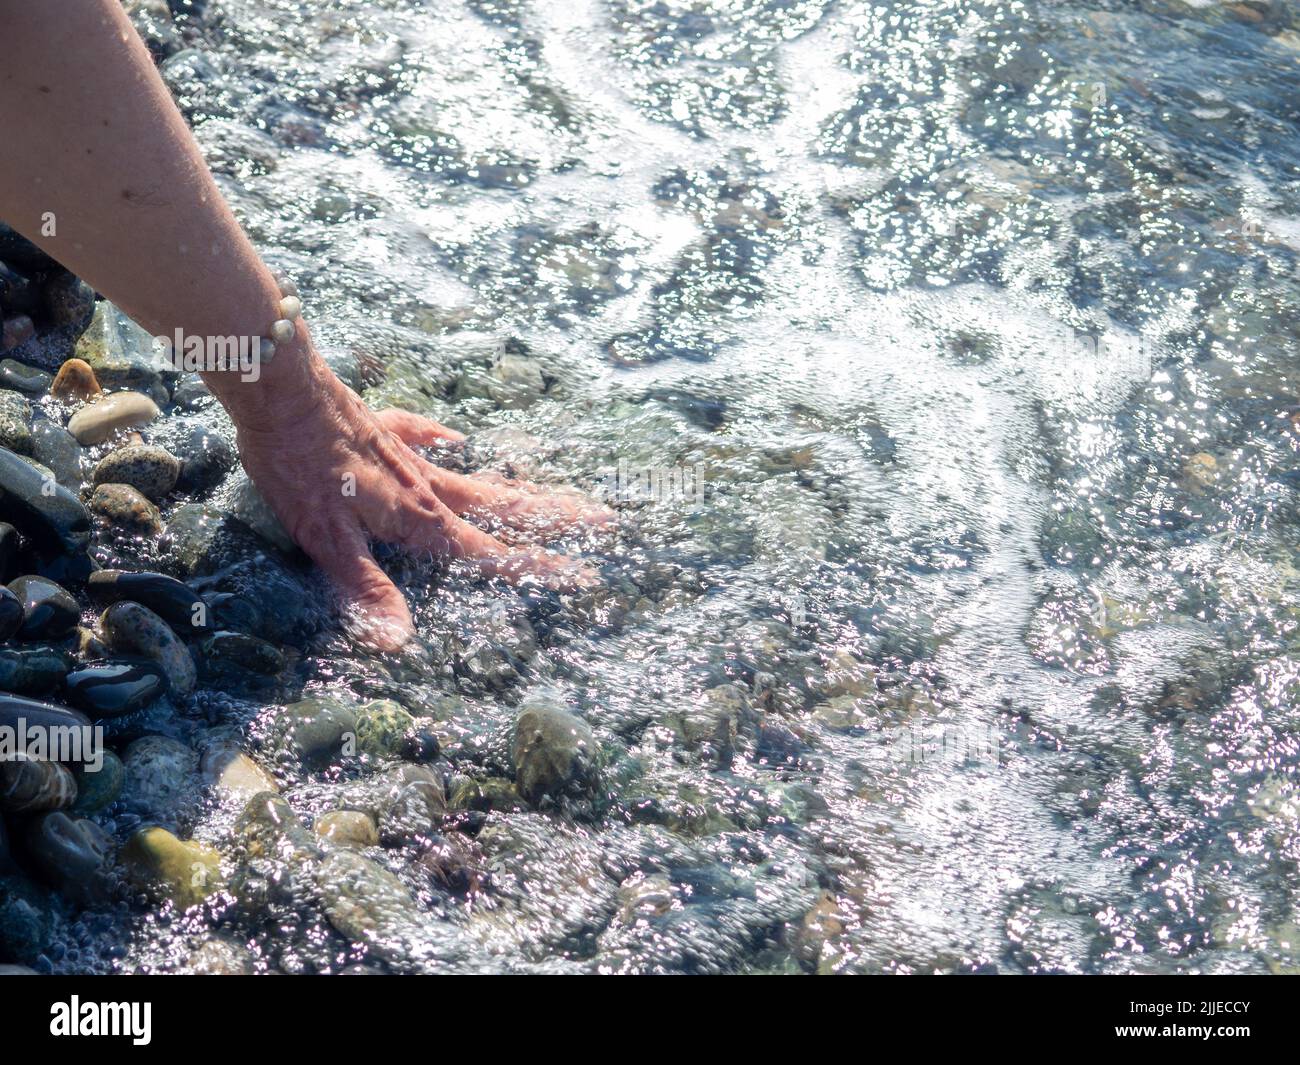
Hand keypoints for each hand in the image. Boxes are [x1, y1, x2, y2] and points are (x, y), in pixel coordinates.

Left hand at [232, 364, 611, 651]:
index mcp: (418, 519)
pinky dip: (442, 441)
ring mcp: (408, 455)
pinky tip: (457, 439)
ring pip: (475, 478)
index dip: (534, 566)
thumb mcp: (326, 539)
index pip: (488, 551)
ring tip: (550, 492)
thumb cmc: (299, 465)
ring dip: (516, 489)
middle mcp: (425, 487)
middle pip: (502, 507)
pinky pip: (423, 437)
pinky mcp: (383, 429)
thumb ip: (367, 589)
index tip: (582, 574)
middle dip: (554, 518)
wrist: (279, 386)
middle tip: (603, 518)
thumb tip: (401, 642)